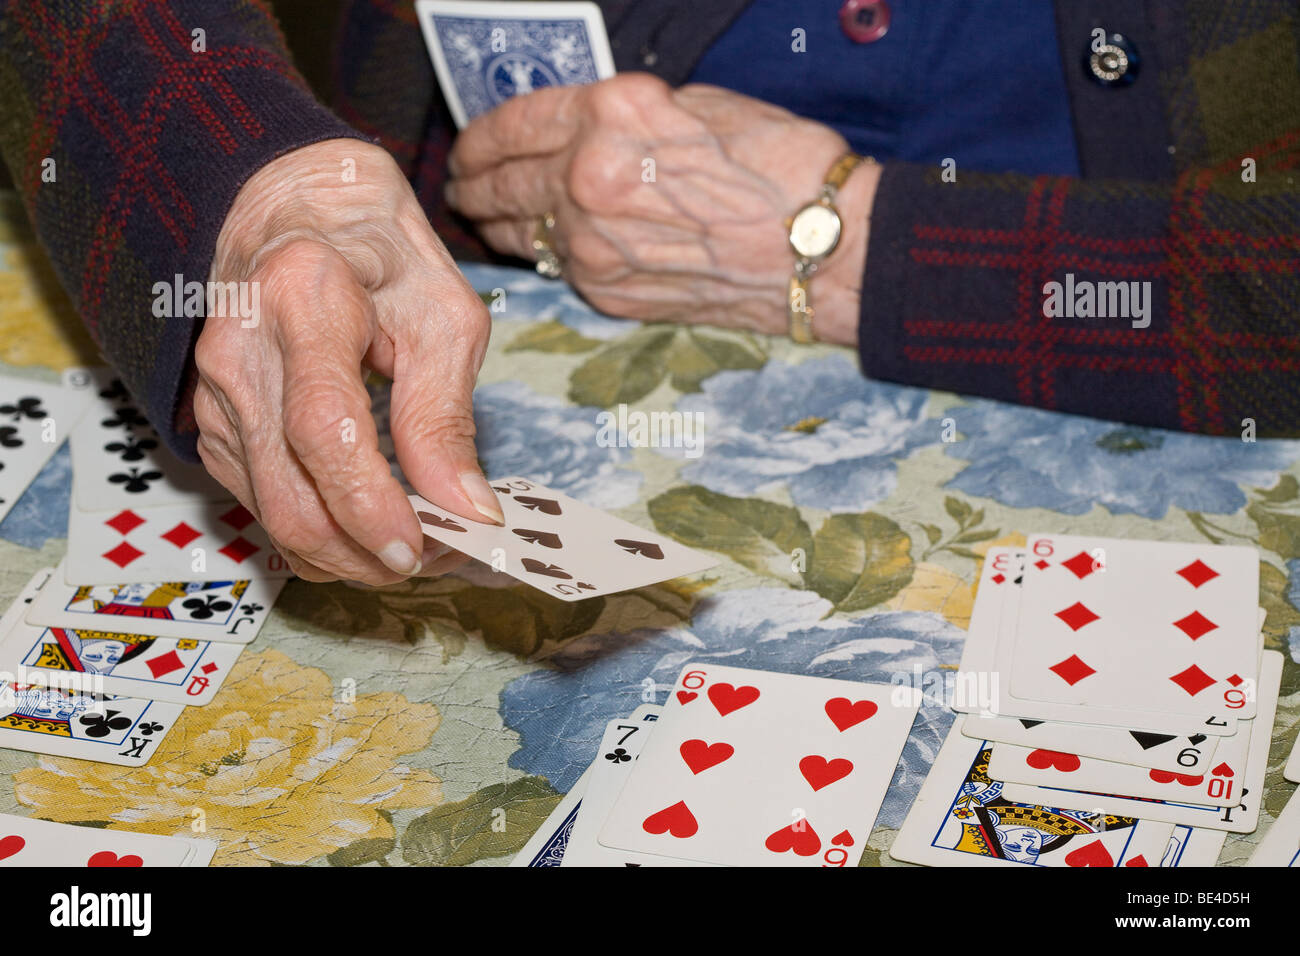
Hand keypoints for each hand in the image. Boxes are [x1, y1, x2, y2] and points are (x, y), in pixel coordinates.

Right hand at [194, 138, 500, 584]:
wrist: (297, 213)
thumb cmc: (382, 254)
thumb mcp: (443, 315)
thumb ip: (447, 414)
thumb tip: (467, 511)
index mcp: (302, 296)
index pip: (323, 427)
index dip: (370, 502)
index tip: (421, 547)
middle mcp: (239, 347)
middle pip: (289, 490)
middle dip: (362, 552)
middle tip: (431, 564)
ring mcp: (214, 391)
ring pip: (271, 512)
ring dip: (346, 554)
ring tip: (415, 550)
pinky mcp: (213, 424)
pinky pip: (264, 503)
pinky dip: (320, 534)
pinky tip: (370, 528)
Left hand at [445, 76, 879, 345]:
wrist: (827, 250)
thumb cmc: (780, 165)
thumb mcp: (694, 104)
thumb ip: (620, 117)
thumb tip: (573, 130)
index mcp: (609, 117)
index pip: (510, 123)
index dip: (479, 135)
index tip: (468, 144)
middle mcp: (589, 180)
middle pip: (497, 182)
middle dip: (472, 182)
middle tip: (463, 182)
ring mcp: (595, 245)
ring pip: (517, 233)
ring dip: (496, 222)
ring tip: (490, 214)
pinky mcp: (610, 292)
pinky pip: (557, 267)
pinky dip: (545, 253)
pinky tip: (549, 244)